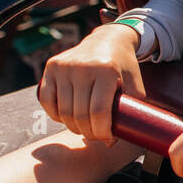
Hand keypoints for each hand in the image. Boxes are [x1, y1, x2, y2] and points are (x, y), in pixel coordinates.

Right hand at [38, 23, 145, 144]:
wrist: (108, 39)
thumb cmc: (123, 66)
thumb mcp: (135, 84)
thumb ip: (130, 111)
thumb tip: (109, 143)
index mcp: (106, 70)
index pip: (99, 111)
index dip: (101, 131)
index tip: (106, 139)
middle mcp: (82, 67)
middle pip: (80, 114)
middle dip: (88, 133)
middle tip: (95, 137)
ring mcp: (64, 66)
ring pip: (63, 111)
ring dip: (73, 127)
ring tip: (83, 129)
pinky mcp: (51, 66)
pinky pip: (47, 100)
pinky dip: (55, 115)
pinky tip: (66, 119)